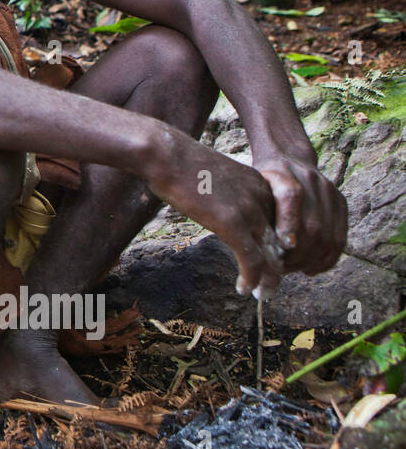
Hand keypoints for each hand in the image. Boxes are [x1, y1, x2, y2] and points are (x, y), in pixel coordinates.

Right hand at [144, 131, 284, 299]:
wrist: (167, 154)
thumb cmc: (181, 164)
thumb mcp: (217, 177)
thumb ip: (228, 195)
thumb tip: (220, 211)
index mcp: (261, 185)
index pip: (281, 223)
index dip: (277, 248)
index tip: (270, 263)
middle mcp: (263, 198)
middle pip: (282, 242)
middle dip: (278, 268)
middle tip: (270, 286)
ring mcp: (250, 211)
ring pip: (272, 256)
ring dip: (269, 280)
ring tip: (262, 295)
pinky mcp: (233, 223)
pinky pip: (252, 260)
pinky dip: (251, 279)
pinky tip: (244, 289)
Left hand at [252, 153, 346, 276]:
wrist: (288, 157)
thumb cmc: (263, 181)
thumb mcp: (251, 187)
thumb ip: (253, 209)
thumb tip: (250, 246)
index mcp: (284, 174)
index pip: (290, 197)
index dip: (288, 224)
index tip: (282, 246)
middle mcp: (311, 181)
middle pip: (312, 225)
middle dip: (296, 254)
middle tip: (279, 269)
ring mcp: (330, 192)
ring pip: (328, 236)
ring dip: (310, 260)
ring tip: (293, 270)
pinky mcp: (341, 203)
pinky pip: (340, 238)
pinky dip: (327, 259)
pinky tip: (311, 269)